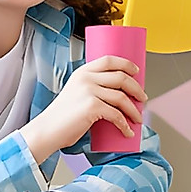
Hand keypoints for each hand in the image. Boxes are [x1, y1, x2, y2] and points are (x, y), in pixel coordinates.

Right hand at [22, 55, 146, 160]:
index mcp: (82, 73)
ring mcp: (89, 91)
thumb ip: (93, 89)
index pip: (109, 60)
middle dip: (136, 88)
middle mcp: (86, 79)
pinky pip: (116, 115)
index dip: (126, 64)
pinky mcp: (92, 107)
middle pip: (121, 77)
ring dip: (134, 110)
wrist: (48, 130)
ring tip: (138, 118)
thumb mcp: (76, 93)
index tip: (136, 71)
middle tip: (143, 98)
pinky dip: (124, 125)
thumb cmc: (62, 116)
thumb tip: (119, 94)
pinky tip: (127, 131)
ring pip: (122, 97)